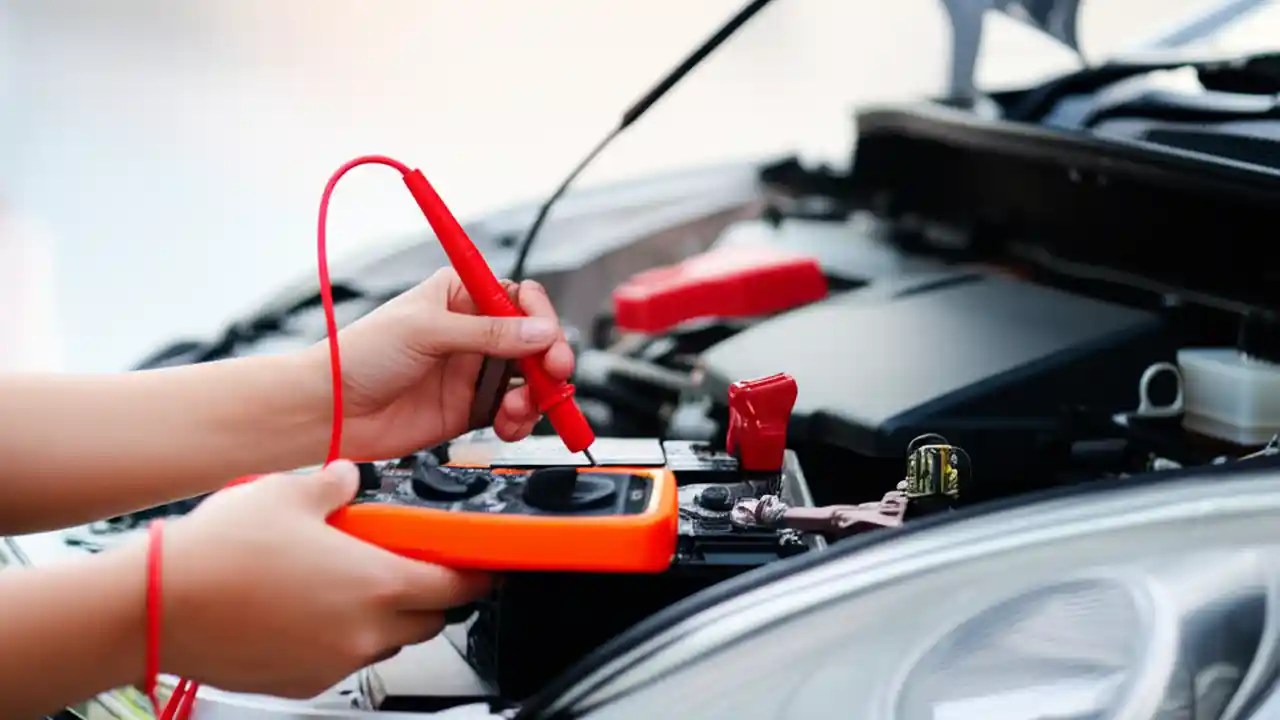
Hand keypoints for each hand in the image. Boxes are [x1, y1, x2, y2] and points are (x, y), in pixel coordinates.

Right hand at [158, 461, 488, 697]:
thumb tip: (349, 477)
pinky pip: (344, 659)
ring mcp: (335, 663)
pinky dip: (344, 636)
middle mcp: (365, 632)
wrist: (159, 606)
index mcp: (379, 585)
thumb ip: (336, 485)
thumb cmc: (222, 554)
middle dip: (432, 594)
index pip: (457, 587)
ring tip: (350, 580)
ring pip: (387, 641)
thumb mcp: (290, 492)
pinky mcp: (304, 682)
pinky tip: (312, 607)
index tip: (479, 564)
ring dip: (385, 615)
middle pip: (430, 620)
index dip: (475, 573)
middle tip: (412, 565)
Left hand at [308, 266, 574, 461]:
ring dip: (536, 394)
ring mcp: (473, 373)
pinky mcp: (470, 410)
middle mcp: (472, 333)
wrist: (330, 411)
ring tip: (518, 407)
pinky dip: (519, 420)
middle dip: (550, 357)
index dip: (538, 314)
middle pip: (532, 340)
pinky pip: (511, 413)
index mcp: (459, 296)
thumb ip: (489, 333)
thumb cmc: (360, 356)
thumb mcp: (427, 331)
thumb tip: (540, 331)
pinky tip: (507, 424)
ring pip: (528, 379)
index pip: (517, 296)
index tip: (547, 334)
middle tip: (554, 373)